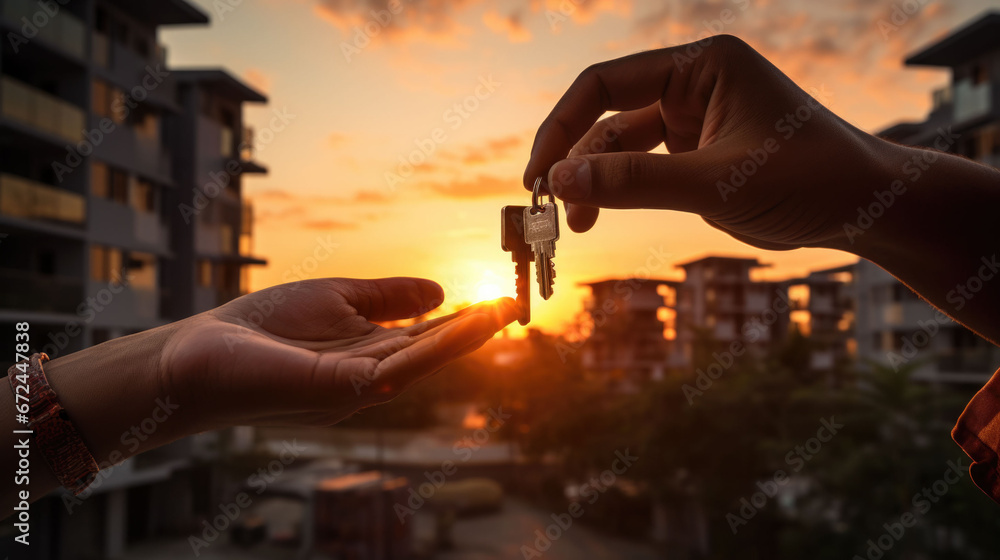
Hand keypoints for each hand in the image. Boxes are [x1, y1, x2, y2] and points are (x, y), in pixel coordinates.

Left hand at [161, 277, 517, 429]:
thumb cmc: (262, 328)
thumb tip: (439, 291)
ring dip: (462, 339)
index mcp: (369, 355)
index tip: (495, 300)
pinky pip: (395, 369)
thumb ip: (386, 297)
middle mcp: (370, 377)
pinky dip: (431, 347)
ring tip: (497, 311)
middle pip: (432, 354)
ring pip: (421, 364)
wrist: (202, 353)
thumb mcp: (337, 299)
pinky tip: (458, 324)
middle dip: (473, 332)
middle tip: (511, 305)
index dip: (462, 320)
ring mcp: (356, 388)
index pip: (425, 338)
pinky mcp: (339, 390)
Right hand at [523, 34, 894, 250]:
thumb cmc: (809, 179)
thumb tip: (559, 183)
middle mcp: (693, 84)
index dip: (561, 127)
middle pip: (608, 117)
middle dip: (576, 162)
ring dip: (595, 183)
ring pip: (622, 147)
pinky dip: (621, 192)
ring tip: (574, 226)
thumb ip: (635, 182)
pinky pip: (645, 169)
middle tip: (549, 209)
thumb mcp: (716, 183)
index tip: (538, 174)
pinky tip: (601, 217)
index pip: (605, 83)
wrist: (867, 208)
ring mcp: (696, 119)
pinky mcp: (700, 154)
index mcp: (701, 65)